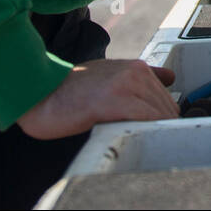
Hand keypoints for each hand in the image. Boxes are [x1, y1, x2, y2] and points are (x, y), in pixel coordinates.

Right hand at [16, 59, 177, 139]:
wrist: (40, 94)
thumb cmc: (70, 91)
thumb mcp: (110, 76)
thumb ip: (140, 78)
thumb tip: (170, 78)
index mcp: (136, 68)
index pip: (167, 99)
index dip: (163, 120)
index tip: (156, 134)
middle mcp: (135, 72)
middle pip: (167, 108)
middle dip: (161, 128)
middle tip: (147, 142)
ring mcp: (127, 84)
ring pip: (160, 115)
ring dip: (156, 132)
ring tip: (140, 143)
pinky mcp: (116, 99)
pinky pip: (148, 119)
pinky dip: (149, 132)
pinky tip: (137, 139)